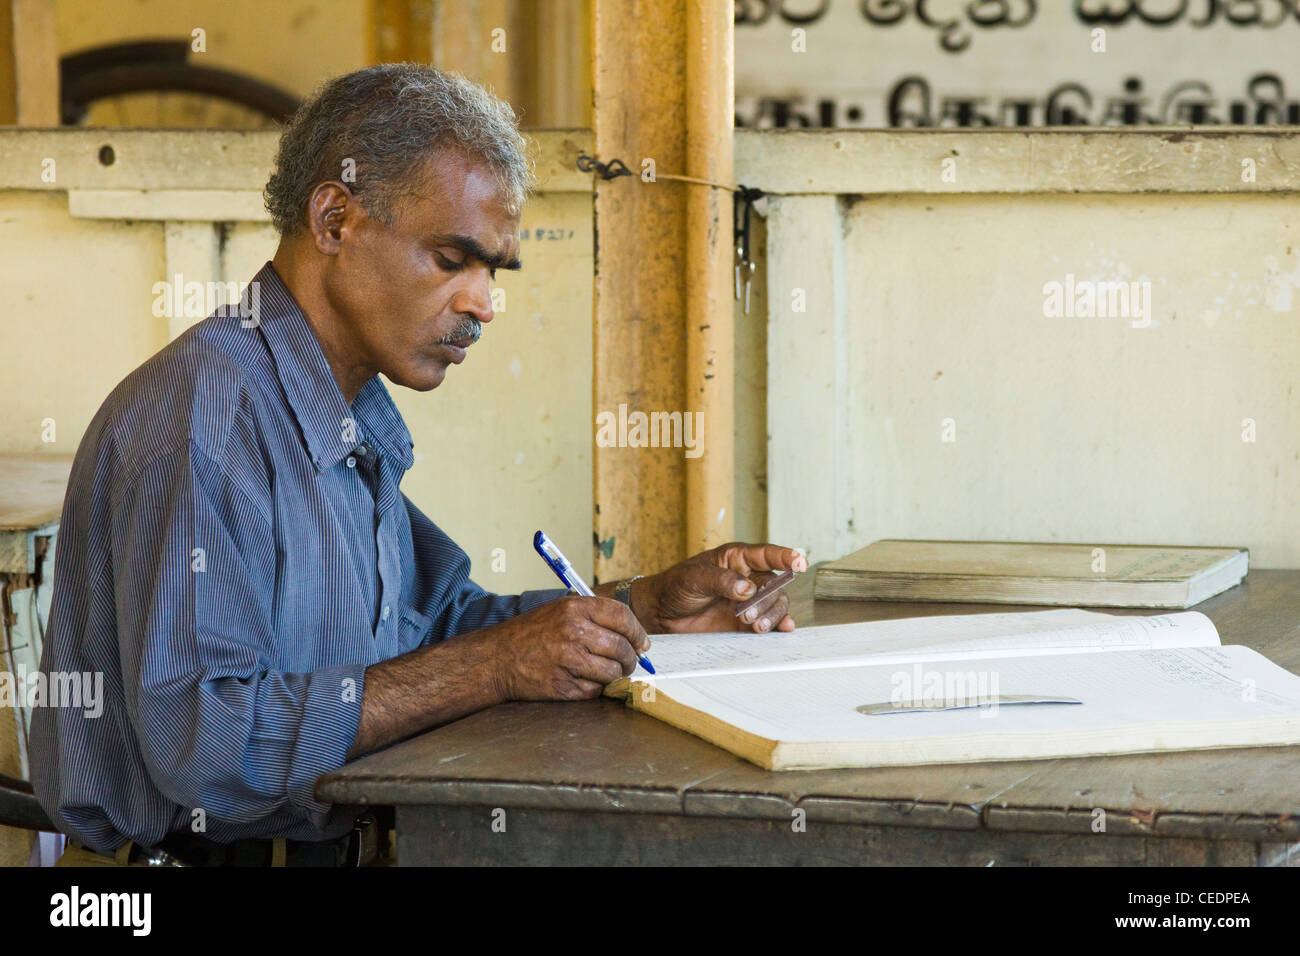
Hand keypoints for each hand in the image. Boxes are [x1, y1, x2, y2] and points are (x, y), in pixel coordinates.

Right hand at [485, 595, 649, 699]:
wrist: (497, 658)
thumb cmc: (532, 634)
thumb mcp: (560, 610)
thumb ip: (595, 618)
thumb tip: (633, 636)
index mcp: (575, 608)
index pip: (622, 617)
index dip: (638, 633)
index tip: (643, 644)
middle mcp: (573, 632)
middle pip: (622, 648)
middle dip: (630, 660)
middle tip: (628, 663)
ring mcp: (568, 660)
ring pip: (613, 673)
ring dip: (615, 676)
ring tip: (604, 673)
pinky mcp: (563, 685)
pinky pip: (596, 690)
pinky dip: (595, 689)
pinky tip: (583, 680)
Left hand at [631, 542, 807, 634]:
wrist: (661, 613)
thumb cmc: (675, 586)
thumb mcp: (694, 577)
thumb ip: (721, 581)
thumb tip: (748, 589)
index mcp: (737, 559)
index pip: (767, 554)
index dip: (786, 556)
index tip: (800, 562)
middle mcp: (748, 578)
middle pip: (775, 585)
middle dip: (769, 600)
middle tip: (749, 615)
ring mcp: (748, 601)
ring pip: (776, 604)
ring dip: (772, 615)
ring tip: (755, 626)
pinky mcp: (745, 621)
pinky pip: (769, 622)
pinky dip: (778, 625)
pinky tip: (782, 629)